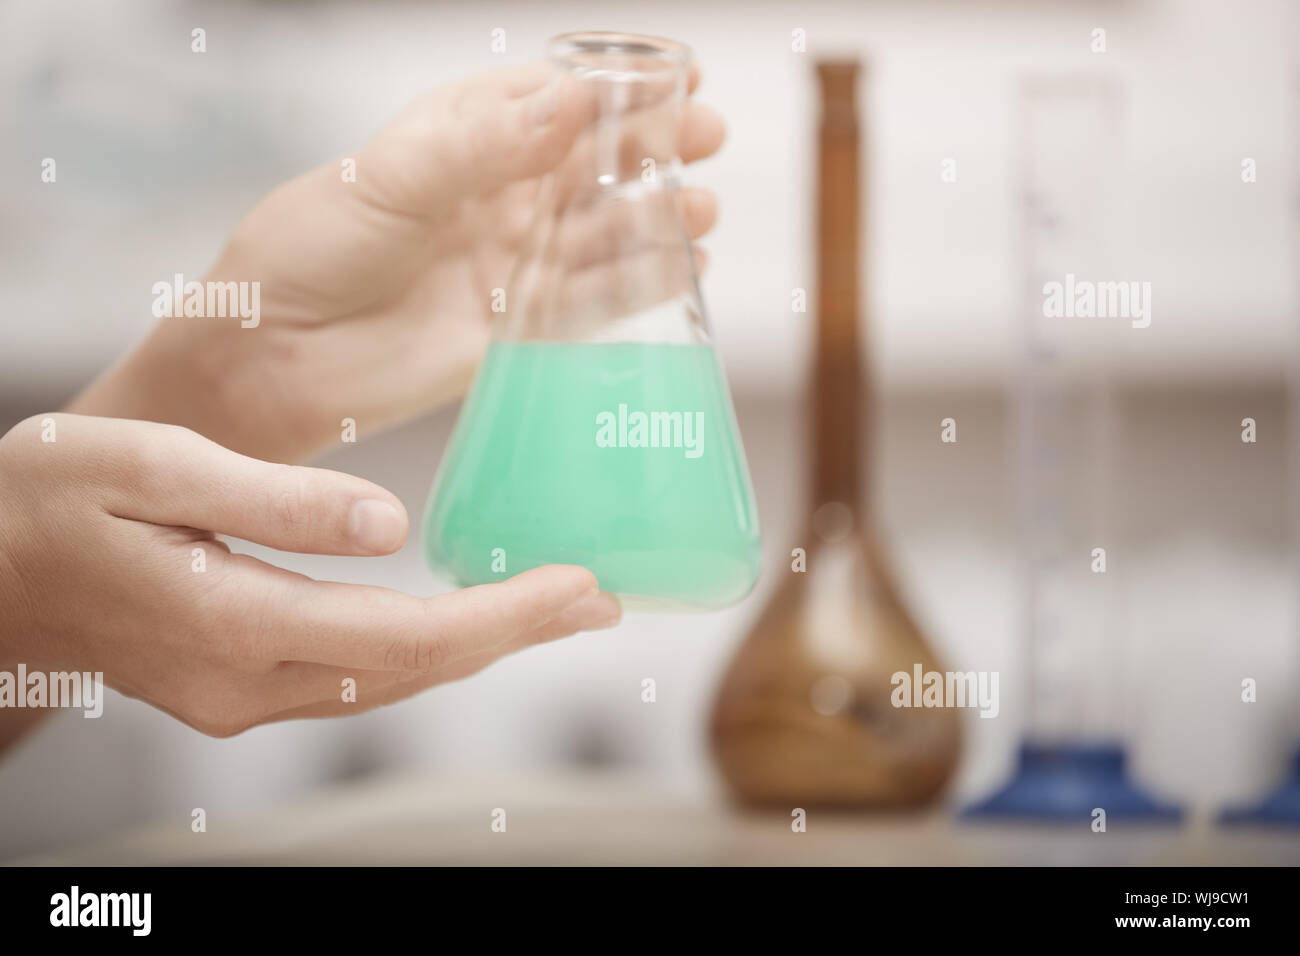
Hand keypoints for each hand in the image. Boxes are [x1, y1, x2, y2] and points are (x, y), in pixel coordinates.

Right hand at [0, 414, 619, 742]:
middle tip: (599, 598)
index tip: (580, 587)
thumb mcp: (147, 466)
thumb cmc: (47, 502)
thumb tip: (388, 523)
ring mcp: (243, 696)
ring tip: (557, 604)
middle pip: (414, 670)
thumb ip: (269, 498)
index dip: (501, 618)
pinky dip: (426, 646)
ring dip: (479, 644)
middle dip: (514, 635)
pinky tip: (467, 615)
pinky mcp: (240, 687)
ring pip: (390, 681)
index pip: (404, 636)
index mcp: (230, 621)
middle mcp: (248, 681)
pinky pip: (357, 676)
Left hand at [70, 64, 725, 461]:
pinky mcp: (520, 329)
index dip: (614, 85)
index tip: (674, 70)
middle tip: (707, 133)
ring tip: (704, 207)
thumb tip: (572, 99)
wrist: (272, 360)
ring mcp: (512, 264)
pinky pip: (593, 303)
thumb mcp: (388, 179)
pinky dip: (641, 286)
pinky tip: (685, 270)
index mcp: (459, 139)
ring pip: (602, 232)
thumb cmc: (307, 252)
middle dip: (652, 146)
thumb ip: (480, 145)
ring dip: (656, 218)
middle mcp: (494, 197)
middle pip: (592, 164)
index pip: (551, 98)